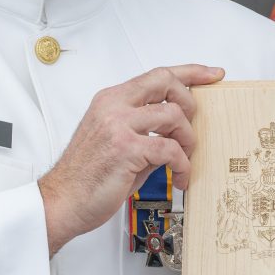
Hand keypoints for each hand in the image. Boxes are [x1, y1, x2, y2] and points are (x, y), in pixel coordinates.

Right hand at [40, 64, 222, 254]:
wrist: (62, 202)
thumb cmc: (85, 177)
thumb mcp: (114, 140)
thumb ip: (143, 129)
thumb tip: (175, 131)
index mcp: (110, 100)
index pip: (156, 75)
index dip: (190, 72)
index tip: (212, 74)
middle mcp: (114, 106)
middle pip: (167, 82)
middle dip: (190, 103)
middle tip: (191, 129)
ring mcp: (119, 126)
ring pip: (174, 116)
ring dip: (188, 139)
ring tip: (184, 159)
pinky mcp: (127, 149)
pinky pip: (170, 149)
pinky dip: (182, 164)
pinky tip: (180, 176)